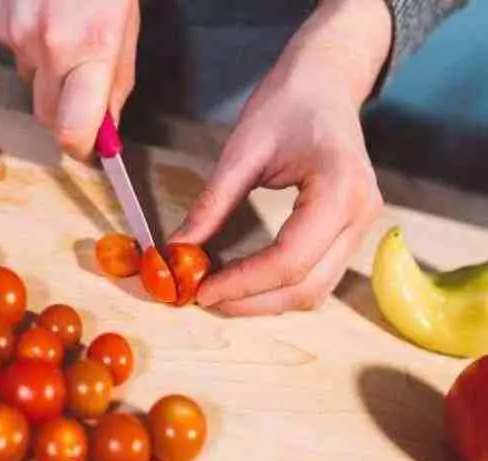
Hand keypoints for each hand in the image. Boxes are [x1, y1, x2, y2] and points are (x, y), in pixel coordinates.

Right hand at [0, 0, 139, 158]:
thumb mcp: (127, 22)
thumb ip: (117, 80)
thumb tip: (107, 125)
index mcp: (93, 46)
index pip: (74, 131)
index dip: (82, 147)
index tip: (89, 148)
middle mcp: (49, 45)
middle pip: (47, 116)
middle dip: (65, 114)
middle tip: (81, 90)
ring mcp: (17, 34)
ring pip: (30, 82)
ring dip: (47, 73)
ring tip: (65, 33)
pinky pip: (14, 52)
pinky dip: (29, 44)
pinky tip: (44, 15)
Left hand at [171, 0, 391, 315]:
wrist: (326, 81)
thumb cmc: (287, 103)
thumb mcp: (242, 150)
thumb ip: (211, 203)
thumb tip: (177, 248)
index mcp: (340, 189)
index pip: (289, 259)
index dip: (242, 283)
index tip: (199, 290)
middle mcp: (361, 215)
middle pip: (306, 287)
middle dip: (251, 301)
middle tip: (203, 296)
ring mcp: (362, 226)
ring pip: (315, 290)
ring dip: (266, 301)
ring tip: (220, 290)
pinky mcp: (351, 231)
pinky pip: (317, 276)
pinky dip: (280, 287)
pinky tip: (246, 279)